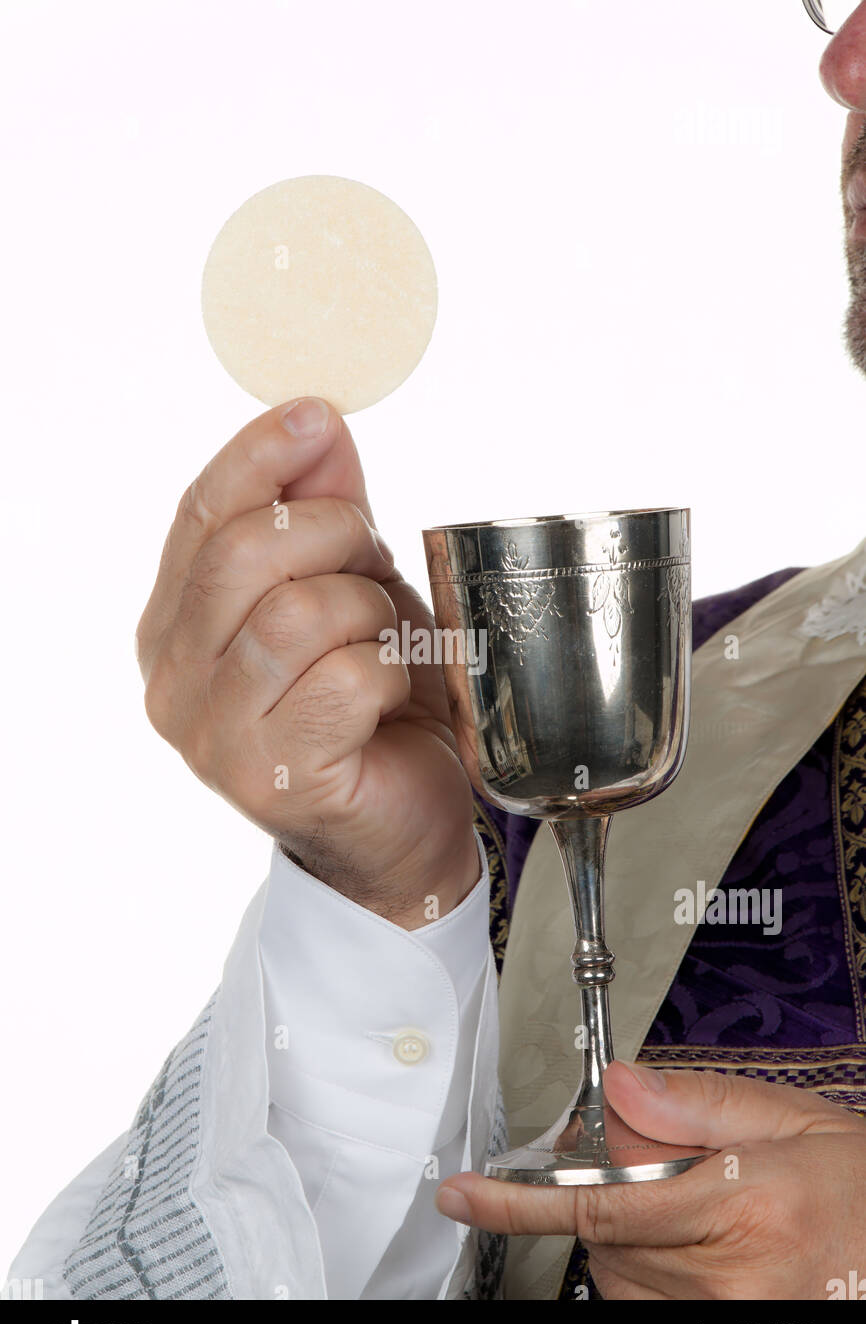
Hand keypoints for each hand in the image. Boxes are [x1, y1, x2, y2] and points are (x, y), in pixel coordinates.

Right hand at [136, 397, 477, 927]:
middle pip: (242, 557)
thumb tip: (315, 422)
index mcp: (176, 628)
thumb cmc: (372, 707)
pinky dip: (389, 672)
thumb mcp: (350, 590)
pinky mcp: (272, 778)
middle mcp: (174, 683)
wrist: (402, 825)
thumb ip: (322, 512)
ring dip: (369, 612)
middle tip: (376, 563)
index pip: (198, 521)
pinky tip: (390, 695)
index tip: (313, 416)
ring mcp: (214, 737)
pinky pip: (343, 680)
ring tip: (386, 641)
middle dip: (334, 536)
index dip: (255, 458)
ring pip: (298, 615)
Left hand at [436, 1060, 865, 1298]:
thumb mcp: (794, 1120)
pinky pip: (643, 1308)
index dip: (520, 1200)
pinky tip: (696, 1248)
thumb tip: (619, 1088)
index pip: (600, 1206)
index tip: (464, 1194)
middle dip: (604, 1191)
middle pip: (603, 1237)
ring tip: (699, 1209)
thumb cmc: (862, 1189)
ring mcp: (727, 1323)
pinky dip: (646, 1274)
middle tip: (655, 1160)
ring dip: (626, 1237)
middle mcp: (733, 1279)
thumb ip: (700, 1104)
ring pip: (616, 1276)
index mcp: (748, 1207)